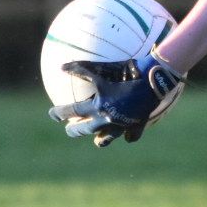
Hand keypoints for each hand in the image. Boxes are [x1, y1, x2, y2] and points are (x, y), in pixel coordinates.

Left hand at [48, 49, 184, 146]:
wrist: (154, 81)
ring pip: (106, 138)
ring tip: (98, 139)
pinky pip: (131, 136)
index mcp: (98, 106)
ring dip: (100, 139)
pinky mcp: (137, 126)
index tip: (51, 114)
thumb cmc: (128, 71)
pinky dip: (127, 135)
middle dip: (74, 130)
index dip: (60, 113)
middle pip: (85, 129)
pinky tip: (127, 134)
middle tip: (69, 129)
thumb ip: (82, 69)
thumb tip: (61, 67)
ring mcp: (122, 125)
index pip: (73, 112)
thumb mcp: (103, 69)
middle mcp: (107, 119)